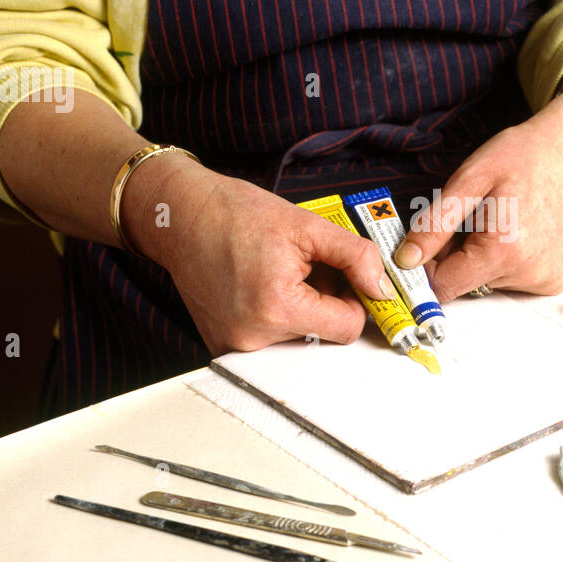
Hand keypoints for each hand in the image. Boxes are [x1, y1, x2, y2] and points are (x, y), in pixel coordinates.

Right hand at [123, 157, 395, 353]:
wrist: (180, 217)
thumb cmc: (237, 215)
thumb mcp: (307, 225)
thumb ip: (355, 257)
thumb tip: (382, 288)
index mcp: (278, 308)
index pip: (347, 328)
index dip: (354, 299)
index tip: (346, 278)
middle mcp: (254, 338)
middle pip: (323, 337)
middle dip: (326, 304)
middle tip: (308, 269)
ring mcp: (233, 346)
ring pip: (299, 340)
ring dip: (302, 312)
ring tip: (280, 276)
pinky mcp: (221, 345)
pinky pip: (270, 341)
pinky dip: (276, 318)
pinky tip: (261, 288)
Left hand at [392, 89, 562, 299]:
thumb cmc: (520, 157)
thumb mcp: (468, 180)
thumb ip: (434, 224)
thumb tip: (405, 260)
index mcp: (504, 251)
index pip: (443, 285)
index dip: (427, 266)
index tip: (428, 240)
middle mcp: (529, 273)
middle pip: (466, 283)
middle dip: (456, 256)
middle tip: (472, 218)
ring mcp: (546, 279)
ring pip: (488, 282)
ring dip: (481, 257)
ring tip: (500, 220)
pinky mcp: (555, 279)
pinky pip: (513, 279)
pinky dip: (506, 260)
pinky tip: (519, 231)